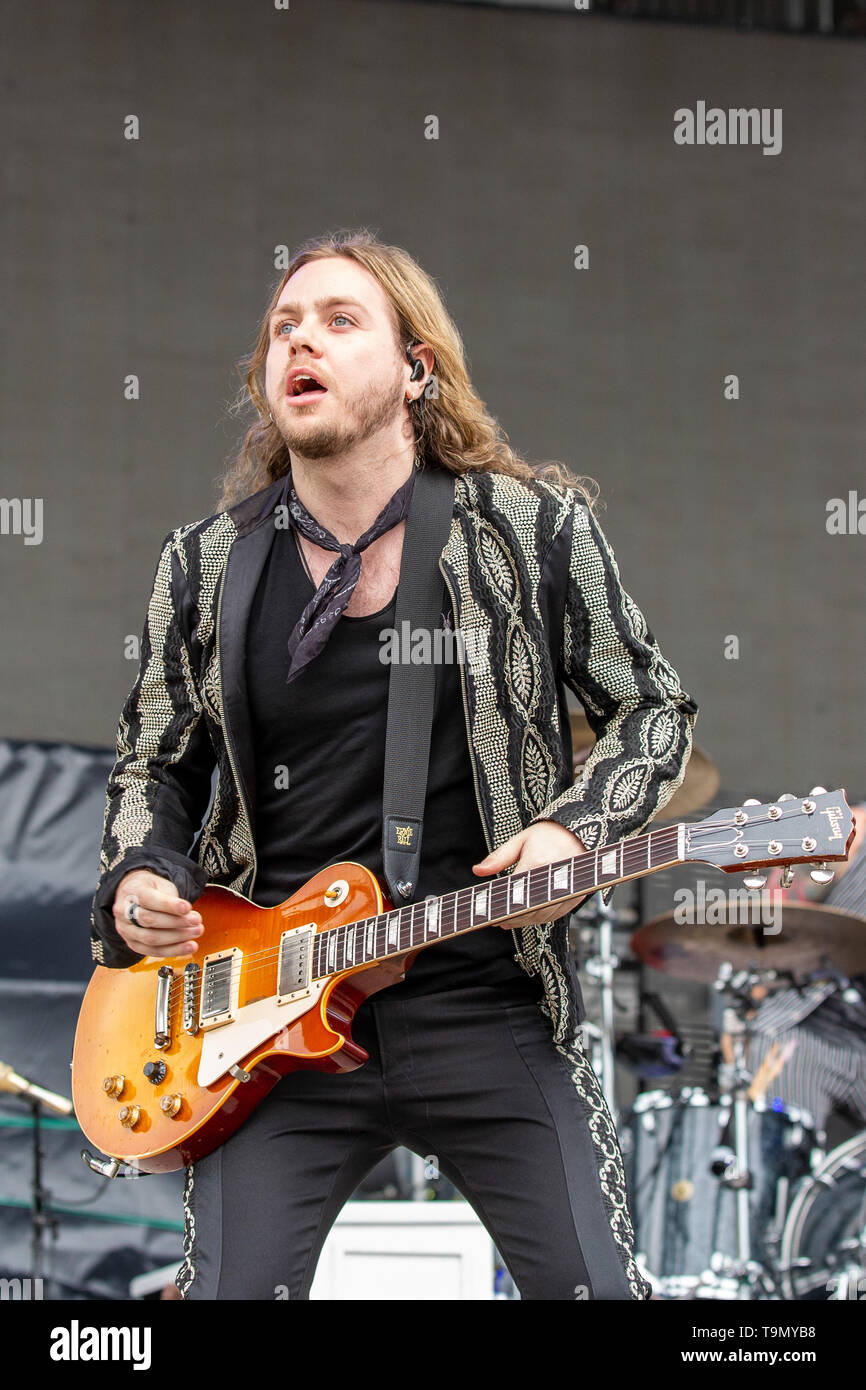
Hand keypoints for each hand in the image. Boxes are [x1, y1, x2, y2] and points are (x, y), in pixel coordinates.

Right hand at [113, 868, 203, 957]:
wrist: (134, 896)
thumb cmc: (151, 889)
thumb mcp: (161, 885)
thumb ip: (171, 898)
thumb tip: (187, 914)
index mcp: (131, 892)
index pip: (149, 899)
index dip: (169, 905)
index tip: (188, 908)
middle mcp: (124, 912)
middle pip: (149, 920)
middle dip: (176, 922)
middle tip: (196, 921)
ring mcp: (126, 930)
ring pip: (150, 939)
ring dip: (177, 938)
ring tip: (196, 932)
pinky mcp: (133, 944)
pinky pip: (152, 951)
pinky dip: (172, 950)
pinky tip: (187, 947)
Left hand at [472, 820, 586, 927]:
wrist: (578, 832)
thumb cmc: (549, 835)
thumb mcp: (520, 841)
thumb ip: (498, 858)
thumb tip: (478, 870)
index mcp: (537, 863)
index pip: (514, 894)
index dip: (502, 907)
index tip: (491, 913)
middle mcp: (553, 879)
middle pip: (528, 910)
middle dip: (511, 918)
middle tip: (497, 920)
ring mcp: (566, 890)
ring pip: (542, 916)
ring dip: (525, 921)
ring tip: (509, 921)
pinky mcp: (574, 896)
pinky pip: (555, 915)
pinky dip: (540, 919)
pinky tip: (528, 918)